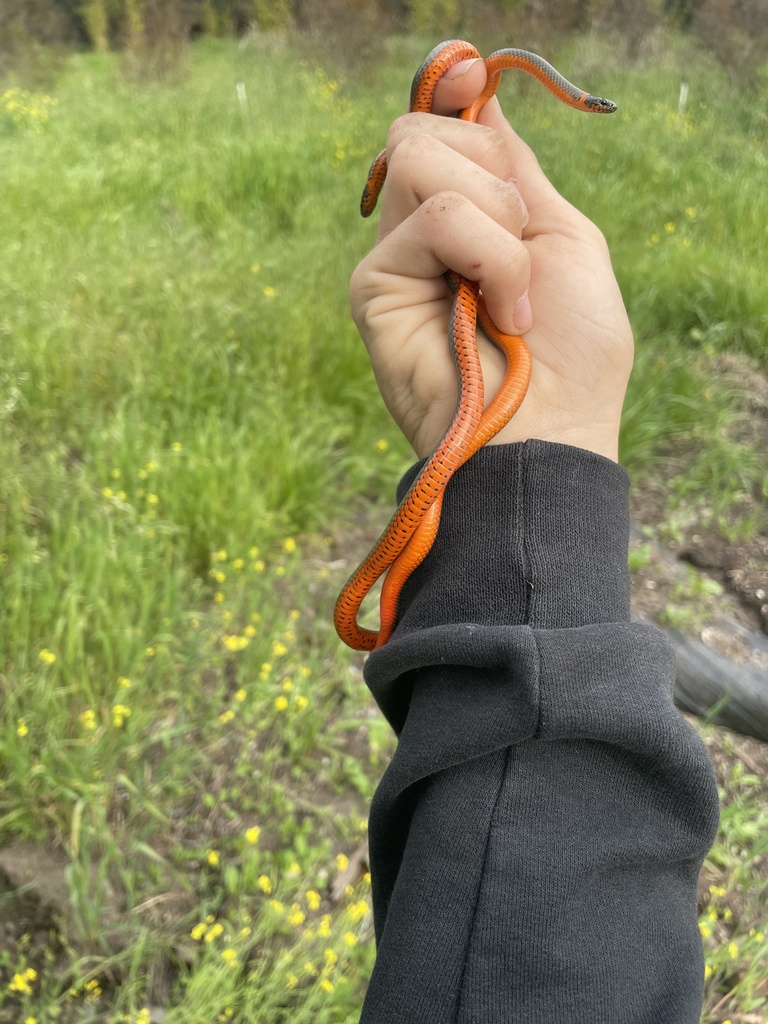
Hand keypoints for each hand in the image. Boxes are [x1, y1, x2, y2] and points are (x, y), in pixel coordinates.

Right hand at [349, 58, 632, 462]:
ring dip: (495, 216)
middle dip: (488, 166)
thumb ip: (514, 170)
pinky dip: (487, 254)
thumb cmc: (572, 353)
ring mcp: (394, 261)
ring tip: (509, 291)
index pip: (439, 132)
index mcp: (469, 221)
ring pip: (418, 156)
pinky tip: (494, 311)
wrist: (550, 432)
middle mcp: (422, 237)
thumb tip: (476, 92)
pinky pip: (434, 217)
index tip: (472, 78)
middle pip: (419, 131)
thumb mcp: (563, 239)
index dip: (453, 98)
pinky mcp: (372, 287)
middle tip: (518, 239)